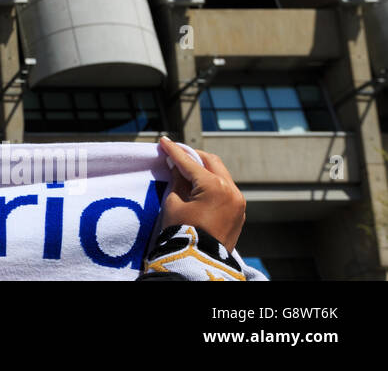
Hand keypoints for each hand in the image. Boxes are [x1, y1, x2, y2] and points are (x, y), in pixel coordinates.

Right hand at [157, 136, 245, 250]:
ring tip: (187, 170)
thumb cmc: (183, 232)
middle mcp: (231, 190)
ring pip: (221, 175)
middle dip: (193, 156)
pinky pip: (226, 190)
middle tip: (177, 153)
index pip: (190, 163)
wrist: (200, 261)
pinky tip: (200, 186)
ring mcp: (238, 202)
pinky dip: (213, 184)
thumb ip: (177, 180)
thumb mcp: (174, 203)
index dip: (174, 151)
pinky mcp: (239, 212)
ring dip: (205, 170)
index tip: (164, 141)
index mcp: (214, 186)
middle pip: (211, 162)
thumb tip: (177, 166)